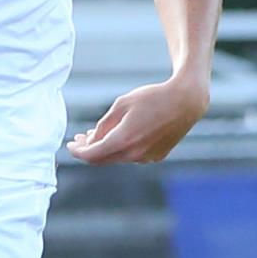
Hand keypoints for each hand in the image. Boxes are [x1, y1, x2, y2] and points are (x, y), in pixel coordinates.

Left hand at [69, 73, 209, 164]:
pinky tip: (122, 135)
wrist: (186, 101)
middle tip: (80, 140)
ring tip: (99, 134)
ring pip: (118, 157)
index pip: (91, 154)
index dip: (78, 151)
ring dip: (107, 148)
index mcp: (123, 140)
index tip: (70, 145)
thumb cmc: (153, 98)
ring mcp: (147, 158)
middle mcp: (135, 154)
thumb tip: (92, 140)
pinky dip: (123, 148)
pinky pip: (133, 155)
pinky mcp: (157, 156)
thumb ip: (104, 125)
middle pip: (103, 159)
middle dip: (89, 150)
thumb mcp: (122, 104)